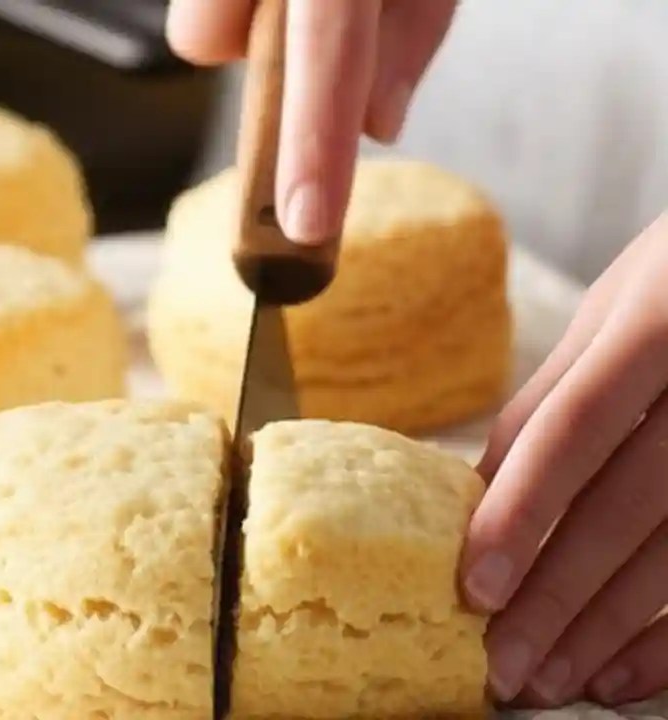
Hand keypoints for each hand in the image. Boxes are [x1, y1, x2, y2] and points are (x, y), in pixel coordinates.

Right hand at [164, 0, 455, 242]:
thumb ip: (414, 32)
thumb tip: (375, 125)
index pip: (326, 43)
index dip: (314, 139)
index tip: (307, 223)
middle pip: (207, 33)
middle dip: (245, 54)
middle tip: (289, 23)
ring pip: (198, 18)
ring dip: (244, 17)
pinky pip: (205, 11)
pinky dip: (241, 2)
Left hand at [467, 212, 667, 706]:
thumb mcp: (615, 313)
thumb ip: (553, 400)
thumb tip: (475, 493)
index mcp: (655, 320)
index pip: (574, 428)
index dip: (522, 511)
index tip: (473, 586)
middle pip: (626, 507)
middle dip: (557, 596)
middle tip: (503, 668)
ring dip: (612, 630)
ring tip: (552, 680)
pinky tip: (627, 675)